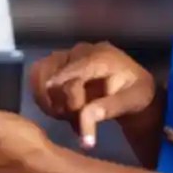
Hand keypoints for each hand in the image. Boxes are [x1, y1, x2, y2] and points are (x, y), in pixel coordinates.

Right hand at [30, 42, 156, 147]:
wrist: (131, 89)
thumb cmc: (135, 93)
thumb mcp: (133, 101)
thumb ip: (110, 107)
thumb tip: (85, 117)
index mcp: (102, 56)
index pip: (79, 70)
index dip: (69, 93)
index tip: (62, 114)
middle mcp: (81, 51)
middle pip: (54, 72)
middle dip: (61, 101)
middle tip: (74, 121)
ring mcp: (67, 57)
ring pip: (41, 73)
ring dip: (48, 100)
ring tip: (65, 116)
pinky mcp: (57, 65)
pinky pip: (37, 77)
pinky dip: (42, 97)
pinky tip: (58, 111)